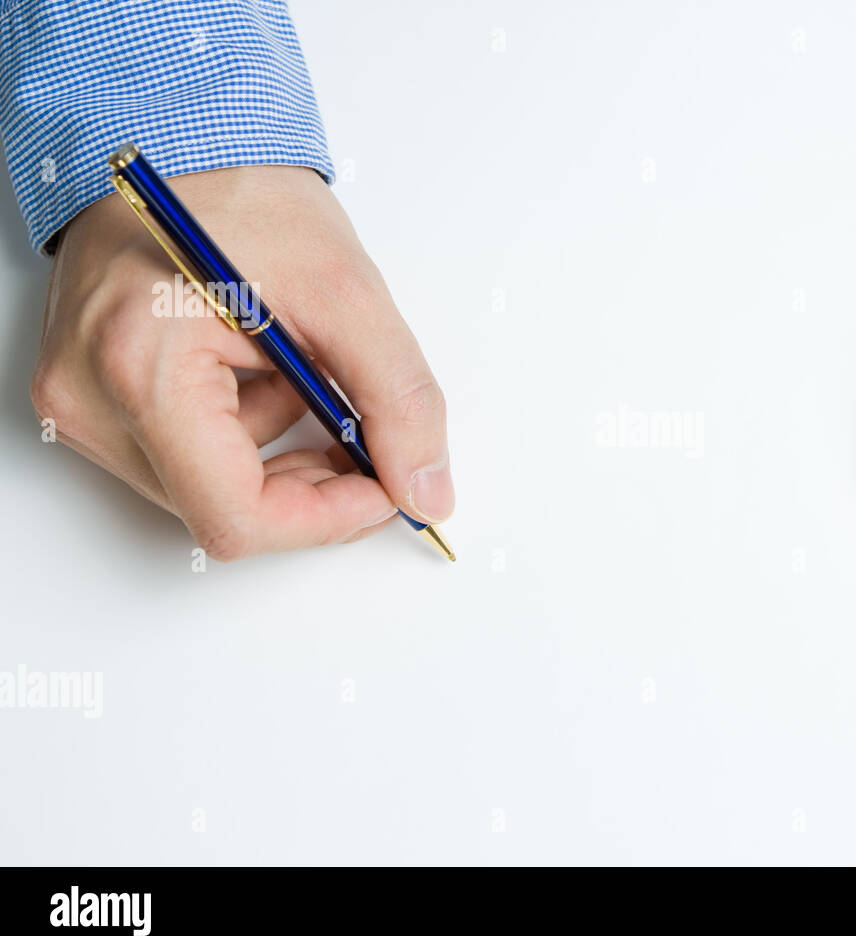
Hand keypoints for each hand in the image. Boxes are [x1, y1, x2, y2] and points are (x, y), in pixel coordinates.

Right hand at [31, 165, 453, 559]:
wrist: (178, 145)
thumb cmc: (242, 196)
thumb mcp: (347, 294)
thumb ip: (399, 402)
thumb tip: (424, 490)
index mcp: (140, 368)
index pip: (236, 516)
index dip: (325, 520)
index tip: (383, 489)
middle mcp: (89, 399)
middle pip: (223, 511)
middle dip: (310, 483)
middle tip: (362, 432)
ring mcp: (80, 403)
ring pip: (209, 492)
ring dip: (279, 452)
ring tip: (297, 373)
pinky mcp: (90, 399)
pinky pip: (185, 460)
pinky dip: (245, 434)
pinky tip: (262, 374)